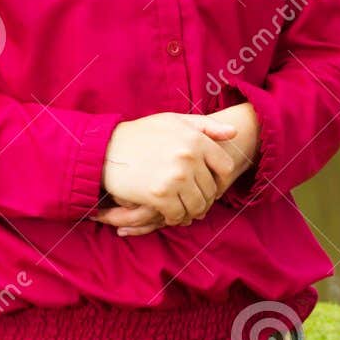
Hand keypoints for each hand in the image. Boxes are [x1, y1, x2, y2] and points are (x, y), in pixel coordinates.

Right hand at [94, 104, 260, 236]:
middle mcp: (188, 157)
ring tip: (183, 209)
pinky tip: (168, 212)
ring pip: (197, 205)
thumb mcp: (173, 121)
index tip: (208, 183)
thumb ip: (205, 126)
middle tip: (193, 200)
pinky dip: (175, 217)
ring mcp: (175, 177)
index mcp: (195, 138)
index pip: (225, 167)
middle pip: (211, 190)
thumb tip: (234, 132)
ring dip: (191, 211)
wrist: (106, 150)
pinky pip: (178, 215)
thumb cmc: (141, 135)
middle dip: (204, 198)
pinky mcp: (160, 195)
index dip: (219, 179)